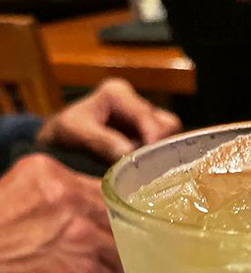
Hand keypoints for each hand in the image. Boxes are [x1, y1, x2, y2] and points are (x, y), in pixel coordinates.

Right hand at [0, 155, 122, 272]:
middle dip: (116, 237)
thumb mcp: (14, 195)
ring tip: (92, 272)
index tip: (110, 223)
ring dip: (111, 263)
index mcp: (48, 174)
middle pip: (118, 218)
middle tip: (105, 252)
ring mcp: (80, 235)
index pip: (104, 189)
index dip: (109, 211)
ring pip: (120, 249)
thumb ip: (50, 196)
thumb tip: (84, 209)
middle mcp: (69, 198)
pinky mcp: (83, 271)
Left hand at [37, 78, 180, 163]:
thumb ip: (99, 141)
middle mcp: (135, 104)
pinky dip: (161, 163)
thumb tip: (128, 153)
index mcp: (118, 94)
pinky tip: (151, 177)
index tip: (153, 164)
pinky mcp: (147, 139)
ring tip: (149, 176)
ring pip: (170, 139)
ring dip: (162, 158)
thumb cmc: (62, 135)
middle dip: (162, 149)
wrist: (58, 144)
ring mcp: (143, 122)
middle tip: (151, 173)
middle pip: (168, 126)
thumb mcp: (74, 134)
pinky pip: (164, 150)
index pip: (148, 116)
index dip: (154, 140)